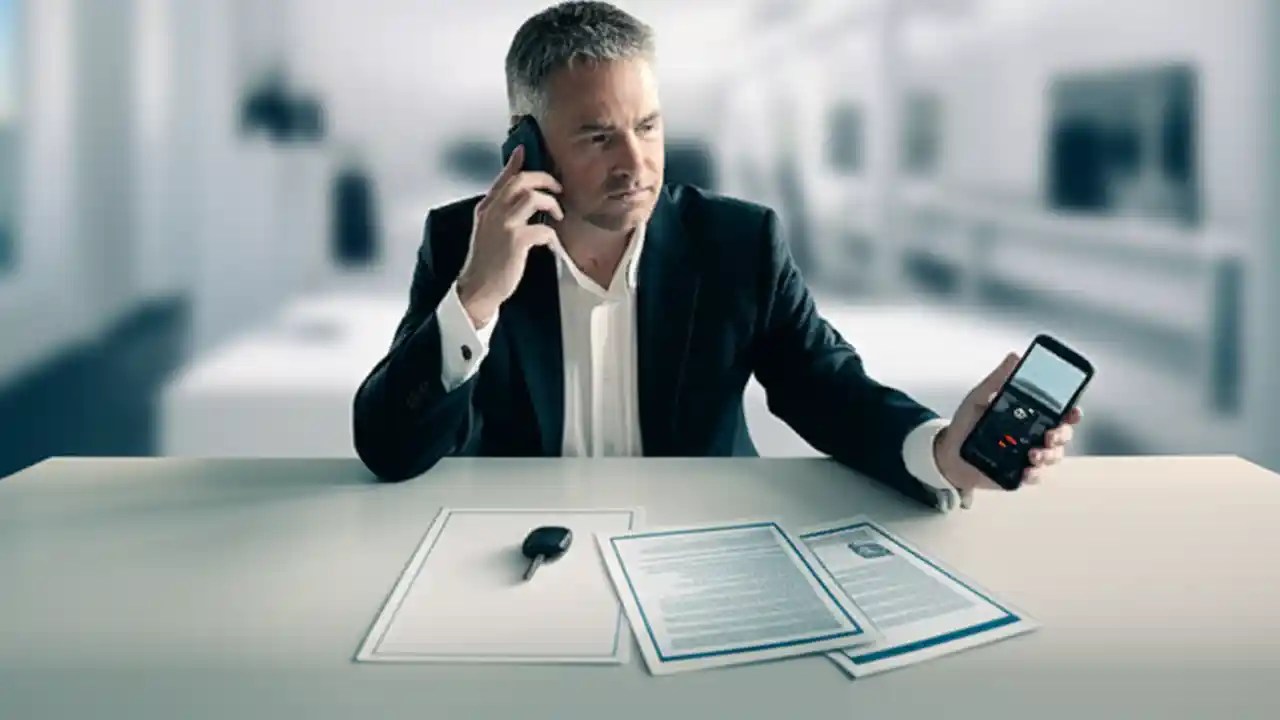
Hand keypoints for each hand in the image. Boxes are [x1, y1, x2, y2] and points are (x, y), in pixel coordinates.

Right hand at [456, 145, 563, 326]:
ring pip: (532, 197)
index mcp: (486, 209)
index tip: (524, 150)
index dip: (515, 163)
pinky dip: (550, 233)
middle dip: (544, 179)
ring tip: (558, 215)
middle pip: (521, 181)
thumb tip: (517, 199)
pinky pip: (542, 228)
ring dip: (551, 203)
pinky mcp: (515, 242)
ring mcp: (503, 226)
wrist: (477, 289)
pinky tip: (550, 242)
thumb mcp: (487, 230)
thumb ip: (500, 211)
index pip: (503, 179)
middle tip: (558, 188)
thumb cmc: (487, 262)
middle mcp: (493, 212)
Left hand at [932, 352, 1084, 504]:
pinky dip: (1036, 474)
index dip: (1072, 412)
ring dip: (1049, 455)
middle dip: (1062, 435)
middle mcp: (1034, 435)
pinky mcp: (1020, 473)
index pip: (1059, 412)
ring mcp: (1029, 455)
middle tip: (1050, 435)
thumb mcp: (980, 398)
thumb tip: (1014, 357)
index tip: (1074, 412)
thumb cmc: (966, 422)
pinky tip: (1028, 471)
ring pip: (1053, 456)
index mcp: (1030, 415)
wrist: (948, 452)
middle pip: (1062, 435)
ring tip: (1034, 454)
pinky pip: (1036, 476)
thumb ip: (998, 380)